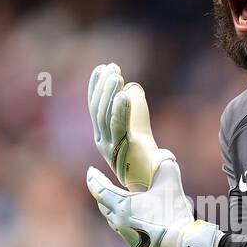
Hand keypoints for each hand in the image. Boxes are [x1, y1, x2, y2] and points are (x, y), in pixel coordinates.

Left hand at [87, 157, 219, 246]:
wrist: (180, 243)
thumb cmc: (173, 212)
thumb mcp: (170, 183)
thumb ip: (164, 165)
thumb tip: (163, 154)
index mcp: (122, 205)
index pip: (100, 189)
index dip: (94, 179)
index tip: (90, 171)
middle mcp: (119, 221)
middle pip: (103, 205)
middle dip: (102, 193)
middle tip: (103, 184)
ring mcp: (127, 235)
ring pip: (112, 219)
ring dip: (112, 208)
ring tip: (117, 200)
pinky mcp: (135, 245)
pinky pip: (123, 229)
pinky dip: (123, 220)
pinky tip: (132, 218)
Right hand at [88, 63, 172, 191]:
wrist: (152, 178)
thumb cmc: (146, 152)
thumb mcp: (137, 125)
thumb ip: (132, 106)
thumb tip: (132, 88)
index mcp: (100, 134)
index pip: (94, 106)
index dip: (95, 86)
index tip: (101, 68)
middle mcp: (100, 140)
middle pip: (97, 109)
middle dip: (102, 86)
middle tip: (112, 68)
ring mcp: (109, 147)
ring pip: (104, 116)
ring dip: (109, 93)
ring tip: (117, 76)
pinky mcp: (122, 151)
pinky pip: (119, 128)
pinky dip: (120, 110)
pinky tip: (123, 95)